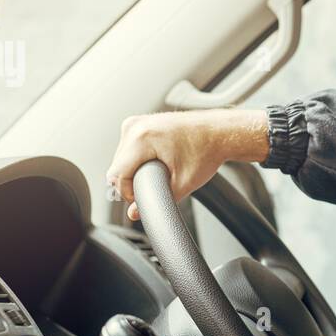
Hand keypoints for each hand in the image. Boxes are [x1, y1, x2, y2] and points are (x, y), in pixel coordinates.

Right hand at [106, 109, 269, 220]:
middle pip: (116, 167)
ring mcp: (135, 122)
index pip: (116, 175)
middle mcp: (134, 126)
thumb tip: (134, 213)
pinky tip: (155, 162)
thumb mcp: (182, 183)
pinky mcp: (139, 123)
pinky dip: (136, 159)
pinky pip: (127, 148)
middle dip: (131, 182)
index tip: (143, 197)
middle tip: (157, 185)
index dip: (128, 193)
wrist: (219, 132)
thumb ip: (156, 201)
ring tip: (159, 171)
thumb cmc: (206, 152)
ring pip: (120, 158)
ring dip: (133, 171)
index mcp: (141, 138)